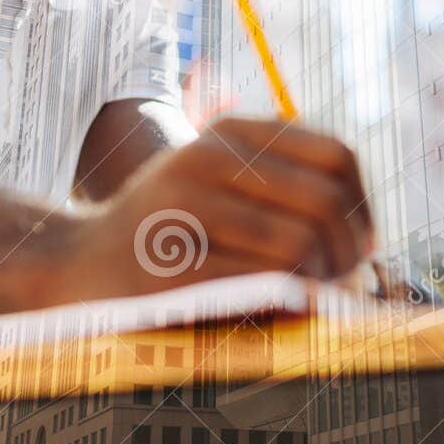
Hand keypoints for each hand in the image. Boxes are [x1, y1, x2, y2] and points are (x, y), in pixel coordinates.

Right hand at [68, 116, 374, 296]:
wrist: (74, 267)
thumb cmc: (166, 237)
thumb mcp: (220, 186)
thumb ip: (285, 189)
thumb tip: (369, 235)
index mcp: (230, 132)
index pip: (337, 157)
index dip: (363, 209)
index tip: (359, 249)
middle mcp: (208, 156)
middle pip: (326, 203)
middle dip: (348, 255)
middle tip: (340, 287)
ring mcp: (184, 206)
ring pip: (301, 245)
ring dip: (320, 284)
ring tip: (309, 302)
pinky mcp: (171, 263)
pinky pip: (261, 283)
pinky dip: (285, 303)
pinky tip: (277, 312)